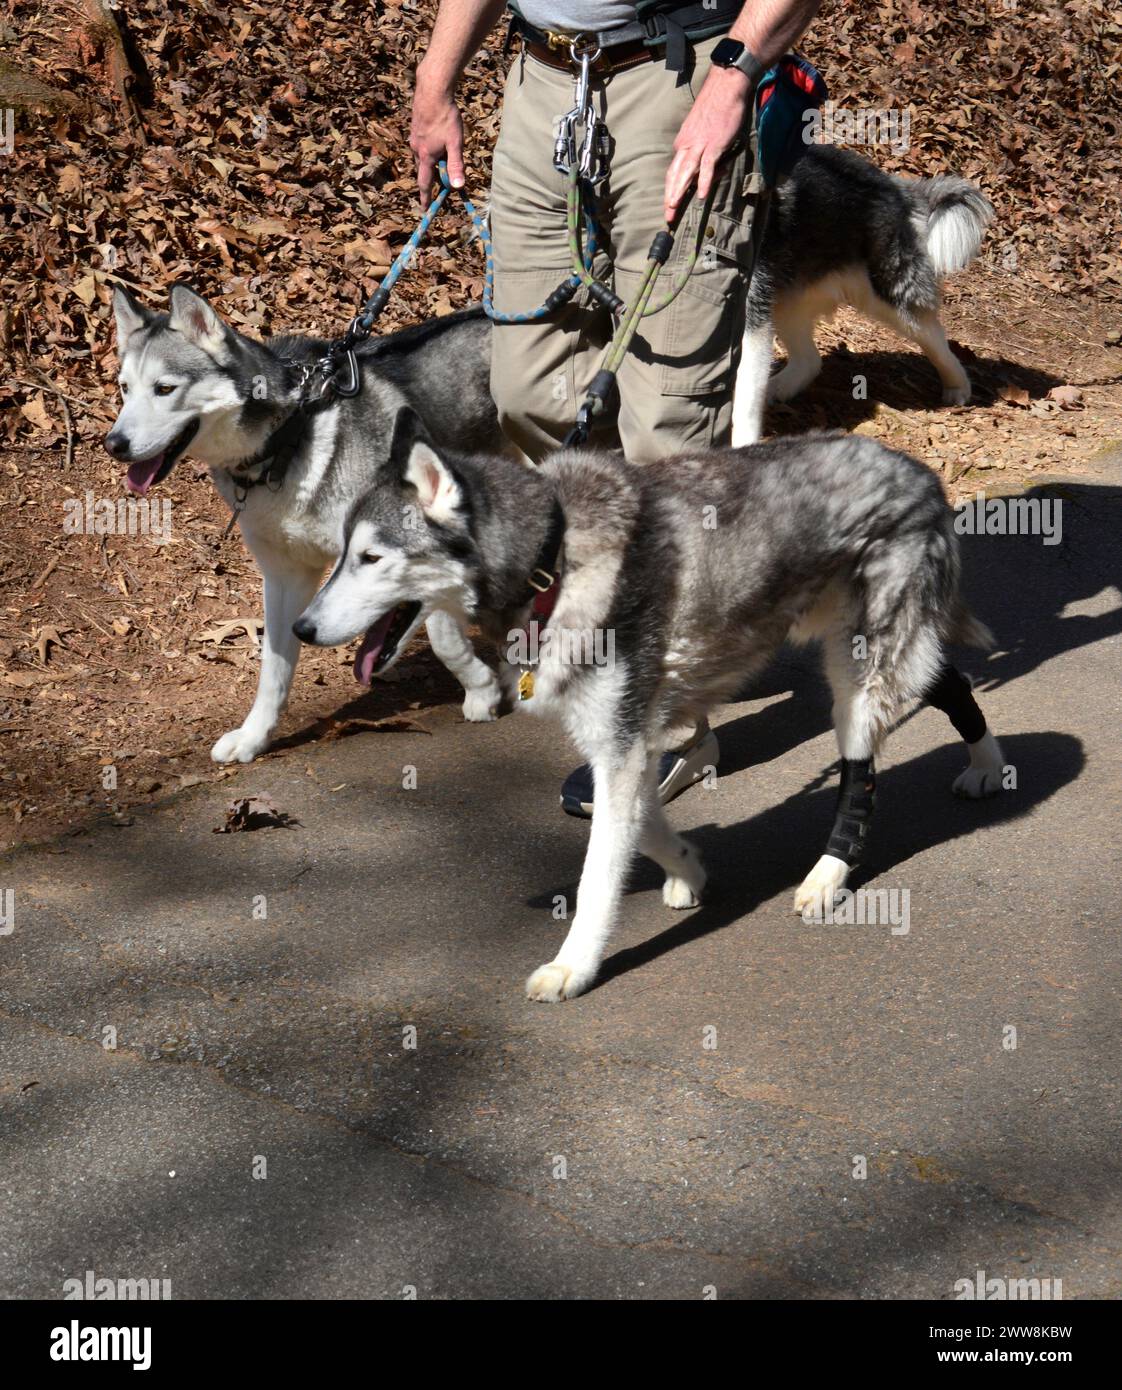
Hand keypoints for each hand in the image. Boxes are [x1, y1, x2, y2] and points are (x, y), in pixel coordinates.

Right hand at [410, 69, 465, 202]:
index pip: (425, 183)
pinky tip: (437, 141)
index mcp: (425, 155)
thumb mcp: (455, 143)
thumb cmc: (446, 116)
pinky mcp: (415, 127)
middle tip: (441, 184)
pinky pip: (421, 145)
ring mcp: (414, 137)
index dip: (426, 198)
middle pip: (423, 170)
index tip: (425, 210)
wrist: (432, 89)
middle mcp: (416, 148)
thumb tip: (457, 187)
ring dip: (430, 163)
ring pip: (422, 157)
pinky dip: (428, 150)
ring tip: (443, 159)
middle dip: (431, 179)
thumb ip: (456, 165)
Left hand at [663, 65, 751, 223]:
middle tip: (667, 216)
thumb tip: (710, 170)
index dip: (670, 189)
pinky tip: (702, 195)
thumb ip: (703, 152)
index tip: (668, 206)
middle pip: (675, 175)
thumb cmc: (716, 107)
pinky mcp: (714, 143)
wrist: (726, 86)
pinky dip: (704, 181)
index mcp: (683, 143)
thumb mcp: (704, 132)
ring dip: (679, 192)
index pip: (673, 170)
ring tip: (674, 208)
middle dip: (670, 197)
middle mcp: (686, 145)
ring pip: (686, 172)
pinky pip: (707, 166)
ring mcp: (699, 145)